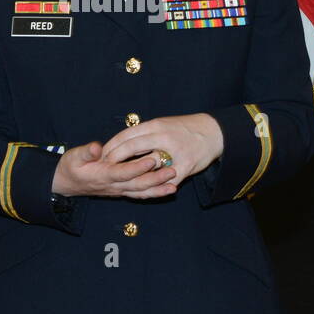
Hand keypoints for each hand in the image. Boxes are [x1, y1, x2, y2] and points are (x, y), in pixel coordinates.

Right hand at [51, 140, 178, 199]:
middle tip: (172, 171)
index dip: (137, 168)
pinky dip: (155, 193)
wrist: (66, 184)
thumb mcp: (73, 157)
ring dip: (158, 189)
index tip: (152, 159)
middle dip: (155, 179)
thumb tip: (96, 147)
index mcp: (103, 175)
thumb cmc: (70, 167)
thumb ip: (86, 152)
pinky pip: (140, 194)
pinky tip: (168, 190)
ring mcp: (119, 190)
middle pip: (137, 184)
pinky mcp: (123, 190)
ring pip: (141, 192)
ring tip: (175, 185)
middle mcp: (113, 185)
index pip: (123, 172)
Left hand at [97, 113, 223, 190]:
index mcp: (156, 125)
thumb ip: (143, 133)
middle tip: (103, 169)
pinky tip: (143, 189)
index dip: (111, 146)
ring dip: (132, 173)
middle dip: (115, 159)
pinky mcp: (185, 165)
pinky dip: (154, 184)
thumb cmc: (184, 129)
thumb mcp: (162, 124)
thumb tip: (120, 142)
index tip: (100, 155)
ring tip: (120, 180)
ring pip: (148, 164)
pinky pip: (166, 178)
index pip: (127, 134)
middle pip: (132, 147)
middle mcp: (163, 136)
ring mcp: (175, 151)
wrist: (213, 132)